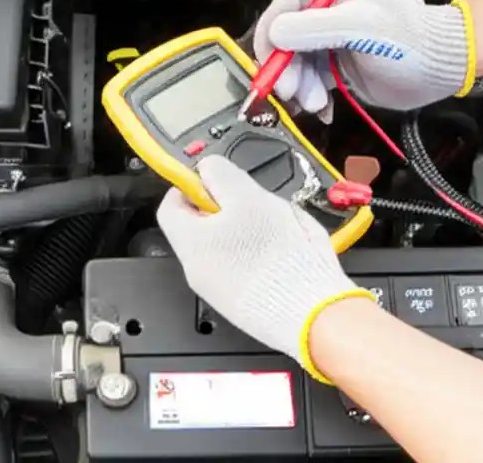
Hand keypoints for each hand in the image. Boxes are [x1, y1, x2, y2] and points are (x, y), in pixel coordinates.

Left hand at [156, 156, 371, 378]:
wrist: (312, 313)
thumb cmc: (277, 257)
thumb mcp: (248, 198)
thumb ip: (222, 177)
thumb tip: (206, 168)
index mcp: (190, 243)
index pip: (171, 205)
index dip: (191, 186)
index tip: (215, 180)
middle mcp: (198, 270)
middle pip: (203, 226)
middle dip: (231, 208)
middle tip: (256, 204)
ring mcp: (221, 289)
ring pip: (230, 244)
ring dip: (252, 230)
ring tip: (279, 230)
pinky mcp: (245, 302)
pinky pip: (247, 267)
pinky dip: (265, 254)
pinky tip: (288, 252)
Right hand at [252, 0, 473, 114]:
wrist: (442, 67)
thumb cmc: (409, 40)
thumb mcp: (361, 27)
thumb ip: (316, 28)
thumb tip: (275, 33)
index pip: (286, 5)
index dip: (272, 33)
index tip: (269, 62)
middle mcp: (328, 12)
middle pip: (286, 38)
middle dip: (286, 68)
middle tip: (291, 93)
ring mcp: (332, 40)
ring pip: (296, 63)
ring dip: (299, 87)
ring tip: (315, 103)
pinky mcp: (339, 66)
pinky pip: (312, 81)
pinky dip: (311, 96)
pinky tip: (322, 108)